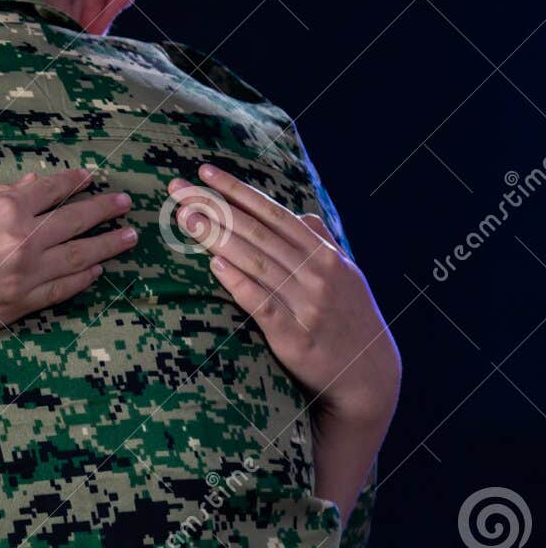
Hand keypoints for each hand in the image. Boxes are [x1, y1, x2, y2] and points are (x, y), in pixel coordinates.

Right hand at [0, 168, 137, 337]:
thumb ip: (0, 195)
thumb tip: (32, 184)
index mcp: (5, 208)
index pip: (52, 190)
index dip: (74, 182)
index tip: (91, 178)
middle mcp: (22, 239)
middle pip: (76, 221)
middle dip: (104, 210)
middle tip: (126, 205)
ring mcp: (24, 274)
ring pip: (78, 257)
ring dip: (107, 245)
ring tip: (128, 238)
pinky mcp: (19, 304)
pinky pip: (62, 290)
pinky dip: (83, 279)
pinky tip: (97, 271)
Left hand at [168, 164, 400, 428]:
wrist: (369, 377)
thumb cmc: (351, 319)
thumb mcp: (347, 274)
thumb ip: (323, 242)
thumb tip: (303, 214)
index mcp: (324, 254)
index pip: (272, 213)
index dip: (236, 190)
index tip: (204, 171)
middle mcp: (316, 273)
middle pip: (256, 232)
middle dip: (215, 207)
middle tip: (178, 190)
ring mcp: (306, 303)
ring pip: (255, 262)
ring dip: (217, 237)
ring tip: (185, 218)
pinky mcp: (294, 335)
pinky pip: (261, 303)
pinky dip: (238, 282)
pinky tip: (214, 265)